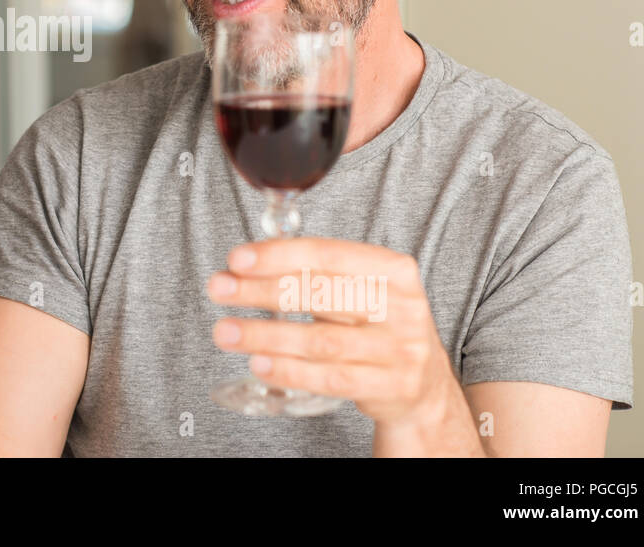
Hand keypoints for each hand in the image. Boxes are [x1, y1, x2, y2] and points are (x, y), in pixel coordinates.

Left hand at [207, 237, 457, 424]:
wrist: (424, 384)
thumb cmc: (376, 325)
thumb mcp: (360, 290)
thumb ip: (313, 275)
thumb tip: (242, 267)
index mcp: (392, 270)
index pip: (328, 255)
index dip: (279, 256)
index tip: (237, 259)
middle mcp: (401, 307)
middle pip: (321, 295)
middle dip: (262, 291)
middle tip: (219, 289)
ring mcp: (400, 350)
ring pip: (320, 341)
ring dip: (265, 335)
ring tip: (226, 331)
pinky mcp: (391, 387)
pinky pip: (330, 379)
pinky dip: (290, 371)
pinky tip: (259, 363)